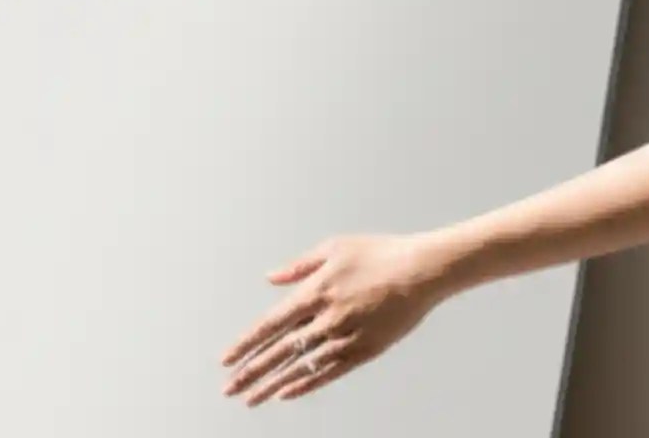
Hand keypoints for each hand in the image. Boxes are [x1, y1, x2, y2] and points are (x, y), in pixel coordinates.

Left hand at [220, 234, 448, 406]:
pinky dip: (306, 384)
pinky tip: (286, 394)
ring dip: (272, 385)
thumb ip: (298, 267)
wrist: (422, 270)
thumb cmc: (379, 253)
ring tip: (250, 400)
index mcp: (314, 292)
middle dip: (251, 372)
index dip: (246, 344)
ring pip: (301, 367)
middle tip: (228, 390)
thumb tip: (271, 279)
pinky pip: (330, 372)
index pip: (270, 325)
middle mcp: (325, 318)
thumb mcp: (333, 248)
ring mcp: (346, 337)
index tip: (226, 360)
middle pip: (280, 351)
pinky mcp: (366, 350)